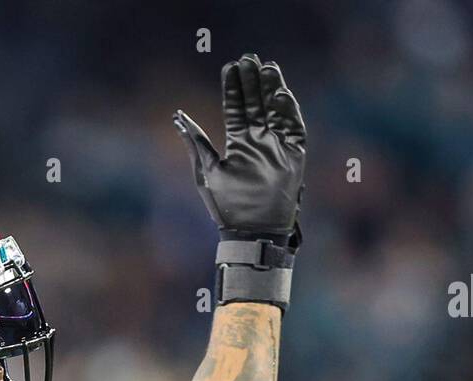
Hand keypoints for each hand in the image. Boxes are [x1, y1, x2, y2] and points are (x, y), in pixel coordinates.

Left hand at [174, 54, 305, 241]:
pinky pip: (294, 128)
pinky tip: (279, 93)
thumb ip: (196, 143)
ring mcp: (277, 147)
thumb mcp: (206, 172)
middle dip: (253, 81)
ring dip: (271, 89)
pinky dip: (288, 111)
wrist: (251, 231)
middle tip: (249, 58)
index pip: (236, 109)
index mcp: (238, 143)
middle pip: (257, 104)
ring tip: (267, 67)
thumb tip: (178, 117)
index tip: (231, 66)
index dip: (233, 88)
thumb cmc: (226, 207)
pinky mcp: (294, 155)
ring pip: (276, 110)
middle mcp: (258, 141)